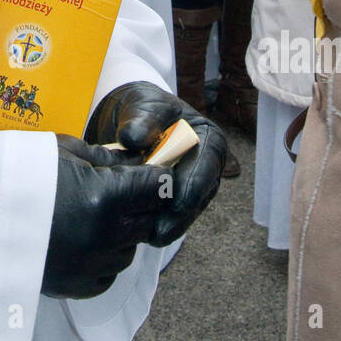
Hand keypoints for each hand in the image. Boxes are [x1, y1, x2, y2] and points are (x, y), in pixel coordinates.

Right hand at [42, 135, 173, 297]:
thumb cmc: (18, 175)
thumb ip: (106, 158)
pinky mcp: (77, 287)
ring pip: (131, 249)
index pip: (157, 189)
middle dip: (143, 204)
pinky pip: (109, 273)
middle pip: (150, 221)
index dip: (157, 177)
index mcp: (103, 198)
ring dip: (124, 232)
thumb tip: (135, 163)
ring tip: (95, 214)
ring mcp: (91, 266)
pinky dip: (104, 258)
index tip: (151, 173)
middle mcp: (103, 236)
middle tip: (125, 191)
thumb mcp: (63, 151)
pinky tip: (83, 238)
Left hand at [84, 81, 226, 246]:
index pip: (208, 166)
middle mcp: (208, 164)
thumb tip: (135, 137)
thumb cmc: (143, 109)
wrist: (131, 119)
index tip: (178, 203)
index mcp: (209, 138)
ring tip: (150, 236)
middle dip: (182, 215)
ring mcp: (195, 183)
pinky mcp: (179, 197)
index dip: (194, 186)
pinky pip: (175, 214)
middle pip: (201, 195)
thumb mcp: (142, 104)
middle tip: (160, 232)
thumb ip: (142, 118)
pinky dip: (162, 223)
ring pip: (189, 210)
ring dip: (172, 224)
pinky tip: (145, 232)